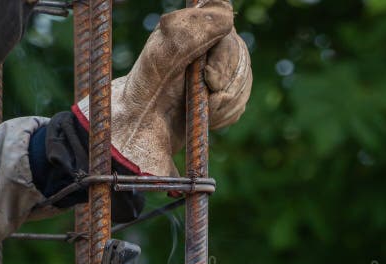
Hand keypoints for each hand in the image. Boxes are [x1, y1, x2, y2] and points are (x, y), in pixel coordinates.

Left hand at [73, 0, 252, 176]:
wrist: (142, 125)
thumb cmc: (146, 88)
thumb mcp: (162, 54)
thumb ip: (190, 30)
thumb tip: (226, 16)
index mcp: (195, 28)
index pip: (231, 37)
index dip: (226, 61)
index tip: (209, 81)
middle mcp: (209, 44)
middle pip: (242, 61)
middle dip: (226, 88)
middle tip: (207, 100)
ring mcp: (218, 69)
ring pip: (243, 84)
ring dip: (225, 105)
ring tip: (203, 111)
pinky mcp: (222, 92)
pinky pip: (239, 104)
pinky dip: (225, 115)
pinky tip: (206, 116)